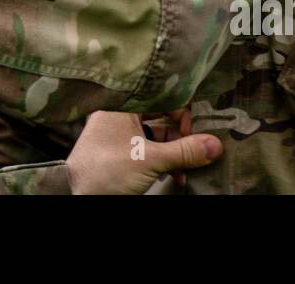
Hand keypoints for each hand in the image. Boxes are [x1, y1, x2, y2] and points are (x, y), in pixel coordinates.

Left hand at [65, 110, 220, 194]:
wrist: (79, 197)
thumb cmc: (106, 171)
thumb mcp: (150, 159)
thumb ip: (184, 151)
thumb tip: (215, 144)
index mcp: (122, 106)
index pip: (161, 98)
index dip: (182, 113)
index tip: (196, 133)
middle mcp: (119, 116)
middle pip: (161, 119)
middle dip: (180, 139)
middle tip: (195, 152)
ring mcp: (119, 136)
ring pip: (156, 137)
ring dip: (174, 154)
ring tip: (184, 172)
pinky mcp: (120, 154)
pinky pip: (148, 150)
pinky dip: (162, 162)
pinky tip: (173, 175)